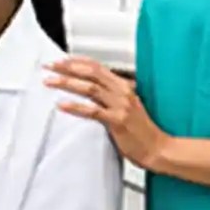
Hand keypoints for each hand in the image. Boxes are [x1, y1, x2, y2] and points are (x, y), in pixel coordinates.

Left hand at [45, 56, 169, 169]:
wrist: (159, 149)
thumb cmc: (142, 131)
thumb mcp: (127, 106)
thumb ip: (111, 95)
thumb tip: (91, 88)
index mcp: (124, 86)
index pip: (97, 67)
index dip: (76, 61)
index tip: (60, 60)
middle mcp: (122, 92)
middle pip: (90, 72)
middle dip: (67, 67)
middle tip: (50, 66)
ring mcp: (120, 106)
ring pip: (89, 88)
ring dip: (67, 83)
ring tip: (50, 81)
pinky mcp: (117, 121)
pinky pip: (92, 111)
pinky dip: (76, 107)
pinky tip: (62, 105)